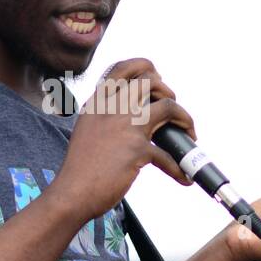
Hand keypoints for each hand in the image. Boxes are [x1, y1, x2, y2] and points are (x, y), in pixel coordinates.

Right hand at [55, 58, 195, 222]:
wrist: (71, 193)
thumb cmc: (81, 168)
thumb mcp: (88, 131)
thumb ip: (106, 118)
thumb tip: (136, 115)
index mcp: (97, 103)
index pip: (122, 68)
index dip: (145, 68)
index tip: (157, 80)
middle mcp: (111, 109)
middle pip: (150, 81)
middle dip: (168, 92)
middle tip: (171, 112)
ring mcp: (125, 127)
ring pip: (168, 106)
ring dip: (185, 119)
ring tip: (189, 134)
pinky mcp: (137, 149)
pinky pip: (169, 155)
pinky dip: (181, 169)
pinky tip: (184, 177)